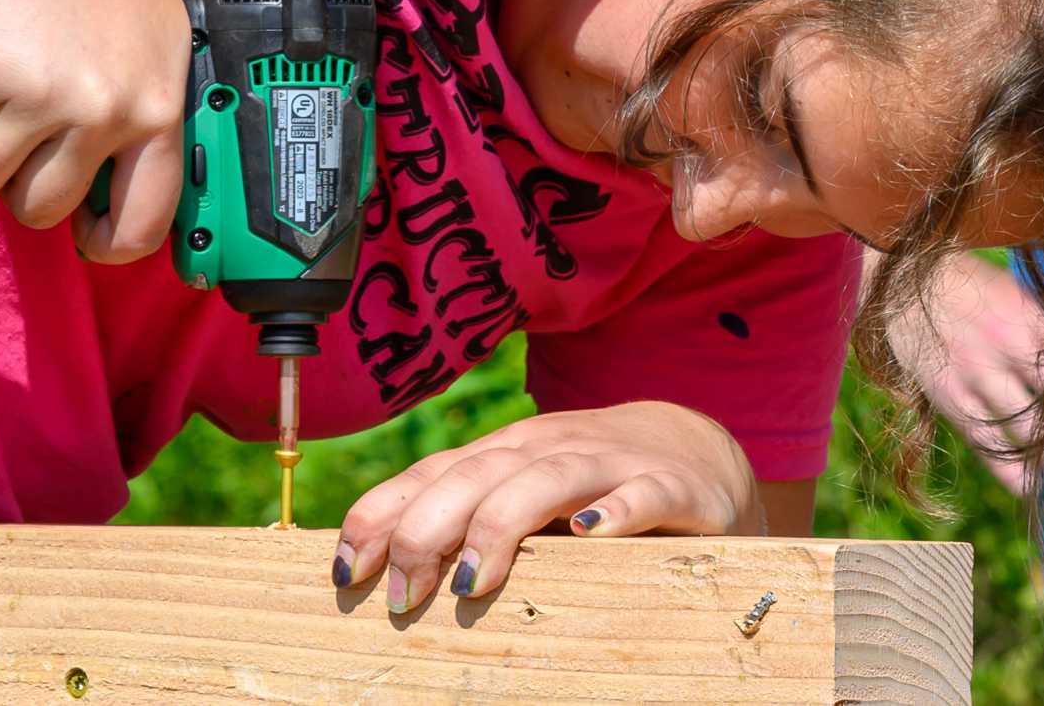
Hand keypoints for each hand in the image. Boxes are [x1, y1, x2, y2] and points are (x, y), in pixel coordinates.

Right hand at [0, 0, 189, 261]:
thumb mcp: (162, 48)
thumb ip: (148, 115)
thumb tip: (121, 185)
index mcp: (157, 112)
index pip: (142, 225)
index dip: (107, 244)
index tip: (85, 232)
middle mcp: (101, 113)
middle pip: (41, 210)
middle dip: (20, 184)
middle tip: (19, 140)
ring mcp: (36, 95)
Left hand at [333, 402, 760, 613]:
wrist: (695, 452)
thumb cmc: (588, 488)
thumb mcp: (522, 496)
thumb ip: (468, 523)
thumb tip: (383, 576)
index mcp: (503, 454)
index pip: (430, 475)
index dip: (382, 516)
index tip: (347, 571)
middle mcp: (547, 449)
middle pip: (477, 475)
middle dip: (429, 529)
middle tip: (402, 595)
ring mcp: (609, 463)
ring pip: (548, 478)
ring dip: (503, 523)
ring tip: (472, 580)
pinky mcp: (668, 487)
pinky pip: (642, 495)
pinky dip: (616, 512)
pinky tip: (593, 533)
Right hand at [883, 253, 1043, 494]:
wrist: (901, 284)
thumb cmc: (971, 286)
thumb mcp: (1018, 294)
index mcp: (1025, 319)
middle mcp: (1001, 350)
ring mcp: (971, 377)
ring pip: (1022, 431)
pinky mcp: (947, 398)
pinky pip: (983, 443)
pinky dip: (1008, 471)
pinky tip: (1031, 489)